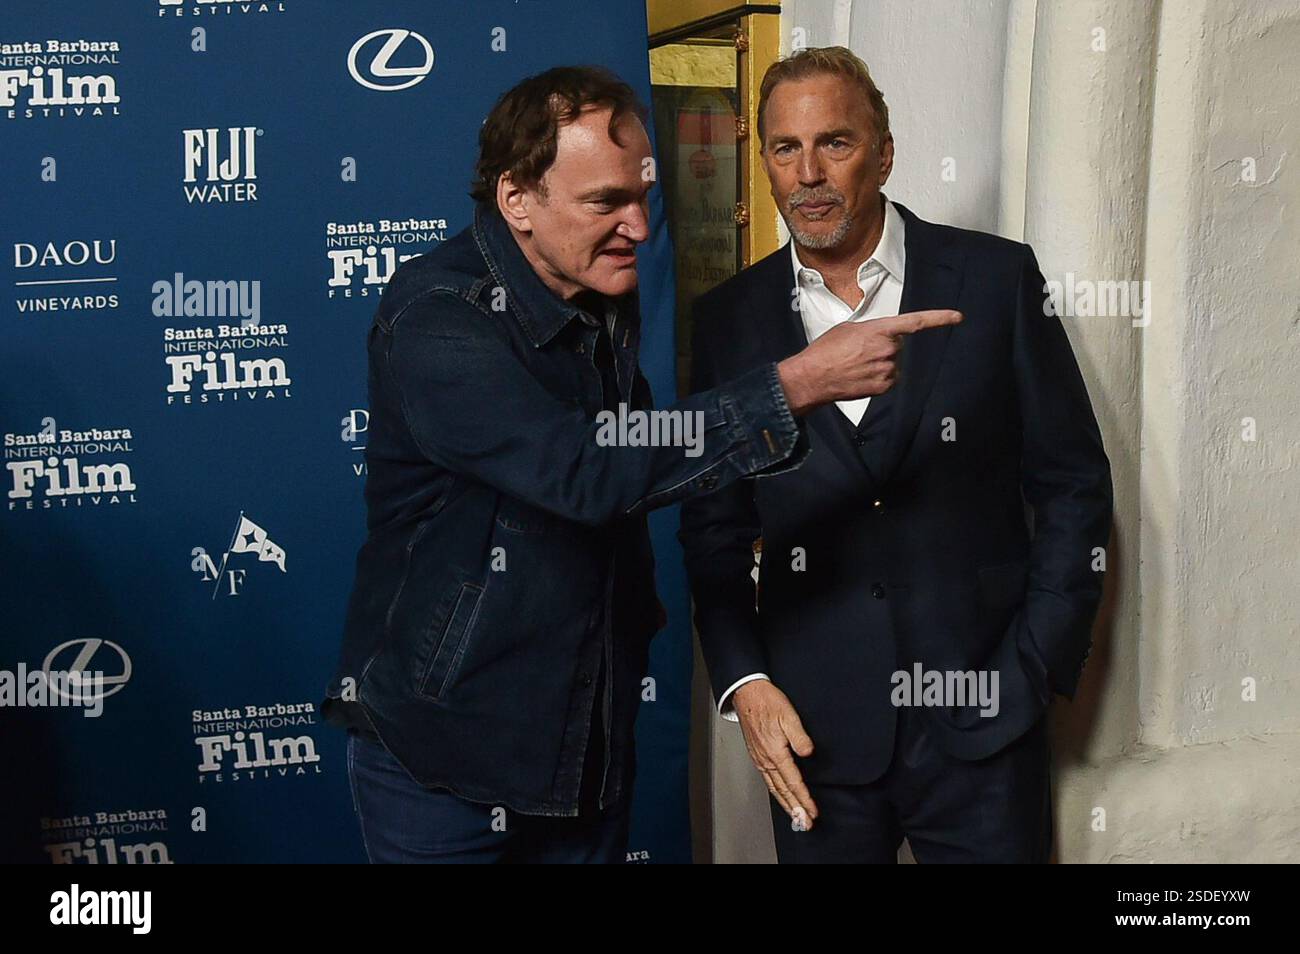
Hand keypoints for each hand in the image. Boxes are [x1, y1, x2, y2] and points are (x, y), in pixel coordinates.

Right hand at [732, 679, 818, 829]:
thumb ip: (800, 738)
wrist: (747, 694)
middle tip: (804, 824)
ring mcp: (760, 758)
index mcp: (775, 752)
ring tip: (795, 816)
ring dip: (786, 804)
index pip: (793, 782)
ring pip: (774, 788)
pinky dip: (776, 793)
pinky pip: (767, 780)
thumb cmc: (767, 702)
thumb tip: (808, 753)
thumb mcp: (789, 716)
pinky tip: (780, 796)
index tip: (812, 811)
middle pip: (783, 791)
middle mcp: (766, 759)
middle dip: (795, 809)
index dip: (804, 799)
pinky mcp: (757, 755)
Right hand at [777, 309, 962, 414]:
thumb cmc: (824, 352)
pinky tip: (859, 376)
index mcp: (878, 330)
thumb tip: (878, 336)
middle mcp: (887, 349)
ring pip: (893, 363)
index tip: (957, 317)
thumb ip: (870, 330)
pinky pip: (889, 378)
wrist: (811, 378)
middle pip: (897, 345)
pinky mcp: (883, 386)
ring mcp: (887, 370)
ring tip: (855, 365)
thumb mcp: (846, 329)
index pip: (916, 322)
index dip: (939, 318)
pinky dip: (877, 377)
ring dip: (879, 362)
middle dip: (883, 346)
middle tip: (859, 351)